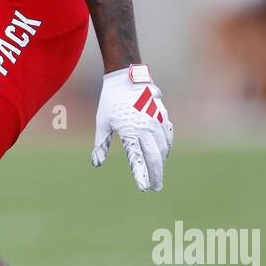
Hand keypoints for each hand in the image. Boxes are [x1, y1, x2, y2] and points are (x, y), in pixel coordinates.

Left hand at [91, 64, 172, 191]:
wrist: (126, 76)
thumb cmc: (111, 101)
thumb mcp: (102, 122)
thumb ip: (101, 145)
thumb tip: (97, 164)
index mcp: (129, 131)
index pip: (137, 159)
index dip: (142, 175)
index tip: (145, 188)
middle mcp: (145, 127)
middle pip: (155, 157)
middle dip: (156, 174)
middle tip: (156, 187)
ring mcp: (156, 121)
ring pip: (164, 147)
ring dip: (162, 161)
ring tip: (158, 172)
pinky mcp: (162, 114)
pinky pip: (168, 134)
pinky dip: (167, 145)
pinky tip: (165, 152)